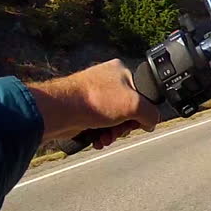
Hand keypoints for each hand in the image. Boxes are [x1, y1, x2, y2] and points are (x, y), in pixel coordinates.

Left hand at [29, 59, 159, 146]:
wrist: (59, 111)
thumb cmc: (95, 101)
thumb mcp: (135, 105)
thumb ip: (151, 114)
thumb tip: (151, 123)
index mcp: (121, 71)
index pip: (142, 94)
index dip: (142, 111)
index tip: (137, 122)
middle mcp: (107, 80)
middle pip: (128, 109)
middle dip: (124, 126)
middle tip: (119, 130)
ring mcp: (94, 94)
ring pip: (113, 119)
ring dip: (112, 133)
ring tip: (105, 138)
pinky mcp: (83, 108)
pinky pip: (99, 124)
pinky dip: (100, 134)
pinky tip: (97, 139)